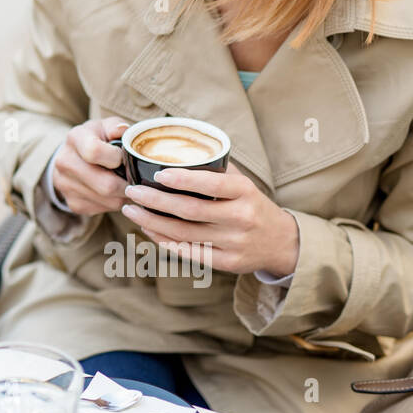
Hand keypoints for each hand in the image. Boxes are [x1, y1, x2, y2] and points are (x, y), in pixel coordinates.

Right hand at [49, 117, 133, 215]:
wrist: (70, 158)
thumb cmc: (95, 140)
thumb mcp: (105, 127)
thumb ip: (116, 126)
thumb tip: (123, 130)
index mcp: (75, 138)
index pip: (94, 152)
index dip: (116, 157)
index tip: (122, 157)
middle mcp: (65, 162)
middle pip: (105, 185)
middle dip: (127, 183)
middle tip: (134, 178)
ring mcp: (66, 185)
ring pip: (108, 201)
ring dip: (123, 195)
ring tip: (125, 184)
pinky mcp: (73, 203)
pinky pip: (103, 210)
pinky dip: (114, 203)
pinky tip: (113, 192)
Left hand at [119, 162, 299, 276]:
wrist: (281, 242)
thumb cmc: (252, 205)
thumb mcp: (243, 184)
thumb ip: (215, 170)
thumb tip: (176, 150)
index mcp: (245, 192)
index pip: (211, 184)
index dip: (182, 179)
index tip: (157, 174)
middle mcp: (241, 218)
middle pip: (190, 211)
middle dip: (155, 201)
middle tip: (132, 191)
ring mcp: (234, 243)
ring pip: (184, 233)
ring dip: (152, 221)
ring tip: (131, 210)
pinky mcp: (226, 263)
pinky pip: (188, 251)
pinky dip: (164, 239)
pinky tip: (148, 228)